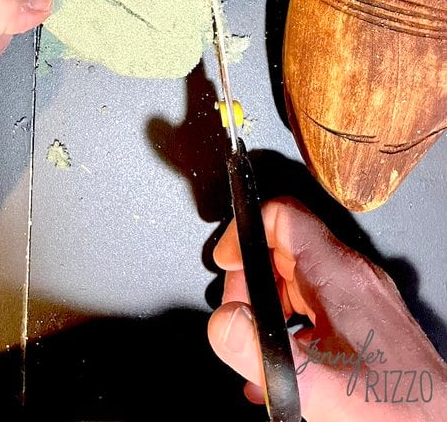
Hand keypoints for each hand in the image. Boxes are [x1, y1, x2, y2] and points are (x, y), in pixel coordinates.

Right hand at [208, 197, 446, 419]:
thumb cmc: (396, 407)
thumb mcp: (314, 386)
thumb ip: (260, 352)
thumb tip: (222, 322)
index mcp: (337, 273)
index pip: (282, 216)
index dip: (246, 233)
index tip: (228, 264)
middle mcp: (351, 274)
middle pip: (282, 248)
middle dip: (251, 282)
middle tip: (241, 321)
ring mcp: (360, 294)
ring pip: (297, 277)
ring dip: (269, 307)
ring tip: (261, 348)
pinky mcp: (364, 317)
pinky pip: (315, 303)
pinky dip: (290, 323)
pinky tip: (285, 365)